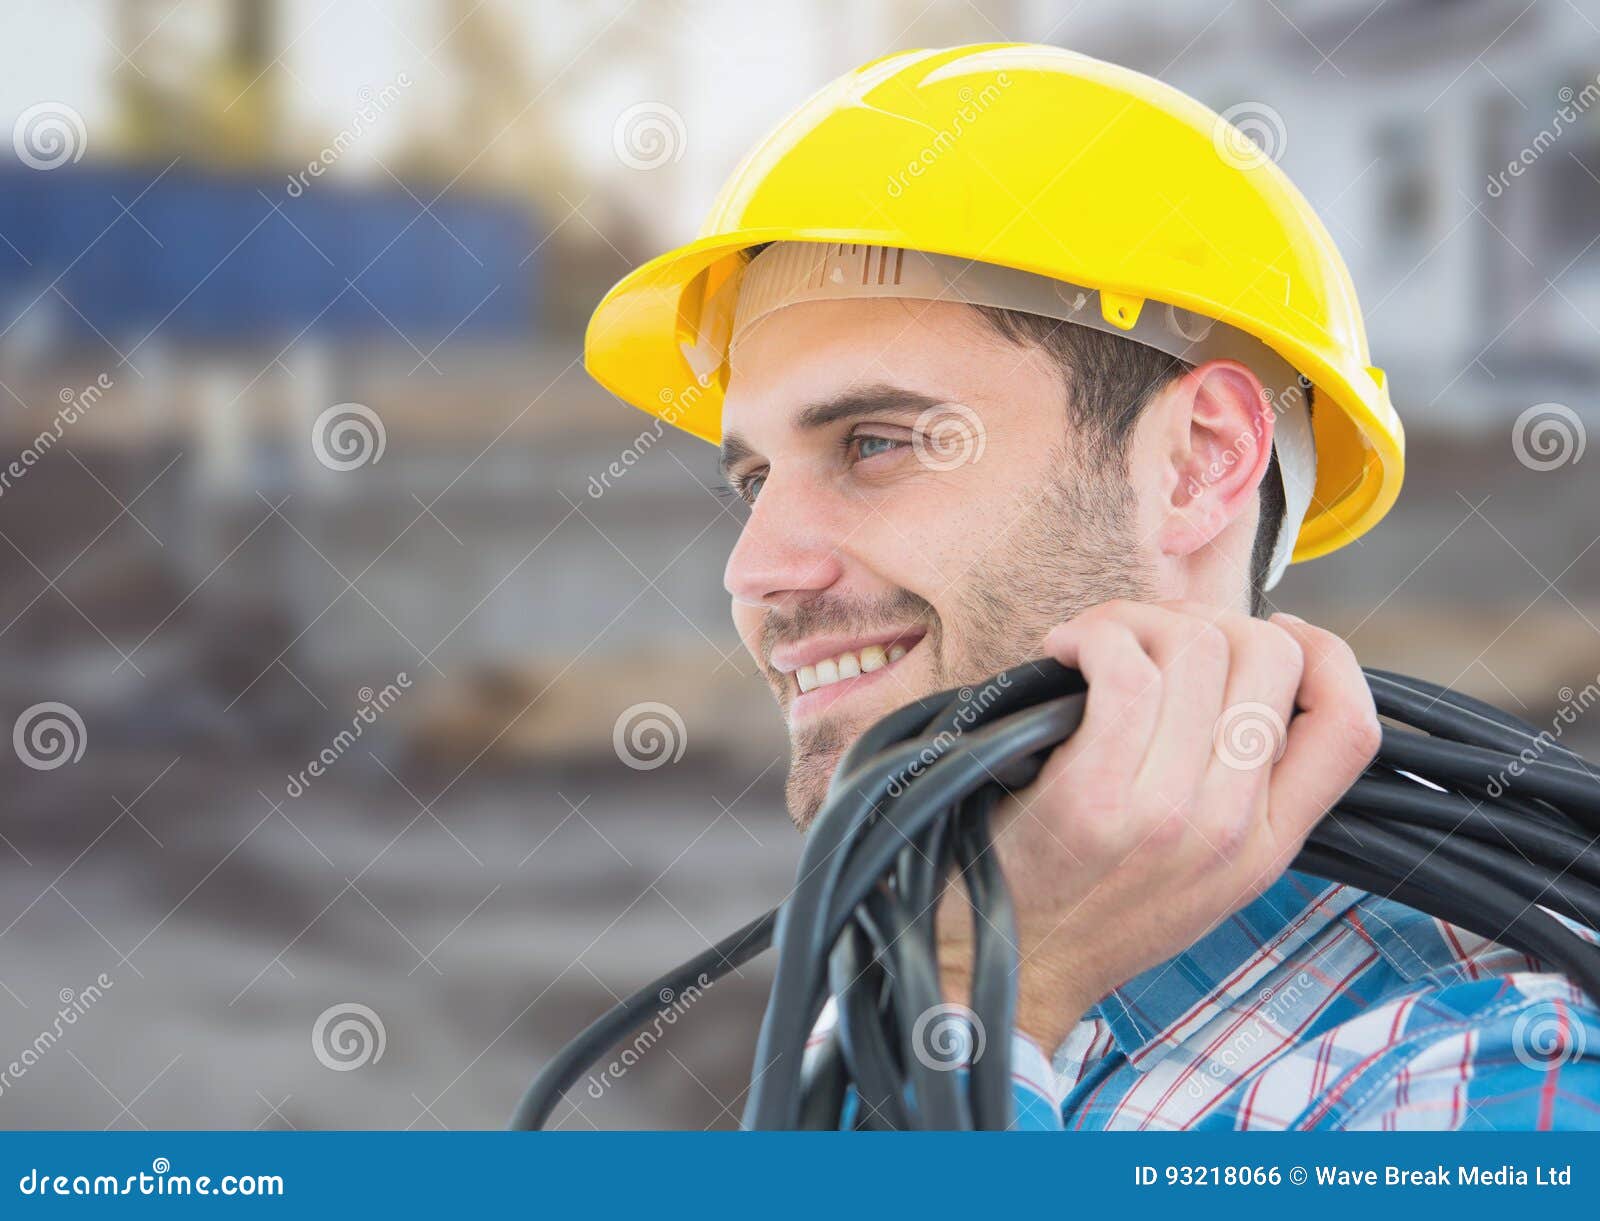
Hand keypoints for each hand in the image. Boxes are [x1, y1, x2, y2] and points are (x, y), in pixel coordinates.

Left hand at [936, 599, 1380, 1053]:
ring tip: (1091, 646)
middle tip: (1146, 638)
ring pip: (1197, 647)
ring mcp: (1167, 813)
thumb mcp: (1198, 874)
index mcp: (1268, 847)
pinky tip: (1063, 652)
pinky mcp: (1095, 796)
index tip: (1270, 630)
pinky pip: (1124, 670)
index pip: (1352, 727)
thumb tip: (1241, 674)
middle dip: (1206, 619)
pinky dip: (1094, 636)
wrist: (1002, 972)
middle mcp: (1230, 828)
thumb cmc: (1082, 905)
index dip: (1326, 654)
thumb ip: (1237, 792)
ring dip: (1135, 620)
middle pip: (1270, 657)